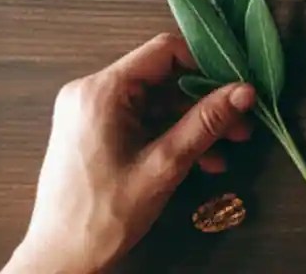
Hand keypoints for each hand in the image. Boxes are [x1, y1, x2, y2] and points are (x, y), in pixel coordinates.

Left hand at [3, 33, 255, 273]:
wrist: (60, 259)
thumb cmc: (104, 216)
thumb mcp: (164, 165)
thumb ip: (206, 123)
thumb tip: (245, 91)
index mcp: (101, 91)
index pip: (163, 51)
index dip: (205, 64)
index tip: (236, 86)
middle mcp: (90, 93)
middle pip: (162, 78)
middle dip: (204, 102)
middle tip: (240, 124)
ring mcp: (89, 113)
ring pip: (155, 103)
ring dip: (191, 123)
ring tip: (226, 149)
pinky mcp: (92, 132)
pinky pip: (140, 120)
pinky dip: (170, 135)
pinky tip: (200, 160)